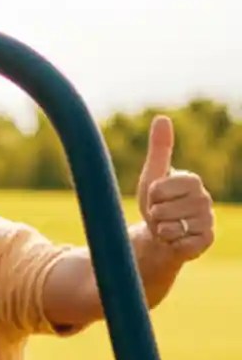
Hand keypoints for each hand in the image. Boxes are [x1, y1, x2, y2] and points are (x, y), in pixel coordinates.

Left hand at [136, 115, 214, 261]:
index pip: (160, 187)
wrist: (160, 235)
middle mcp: (205, 199)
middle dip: (153, 214)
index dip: (151, 195)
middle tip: (158, 214)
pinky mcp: (206, 240)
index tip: (154, 196)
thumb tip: (162, 117)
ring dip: (160, 229)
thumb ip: (159, 149)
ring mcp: (208, 220)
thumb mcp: (152, 175)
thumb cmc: (157, 202)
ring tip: (165, 226)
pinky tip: (174, 239)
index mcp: (192, 180)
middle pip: (163, 209)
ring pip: (171, 227)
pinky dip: (170, 242)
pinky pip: (180, 242)